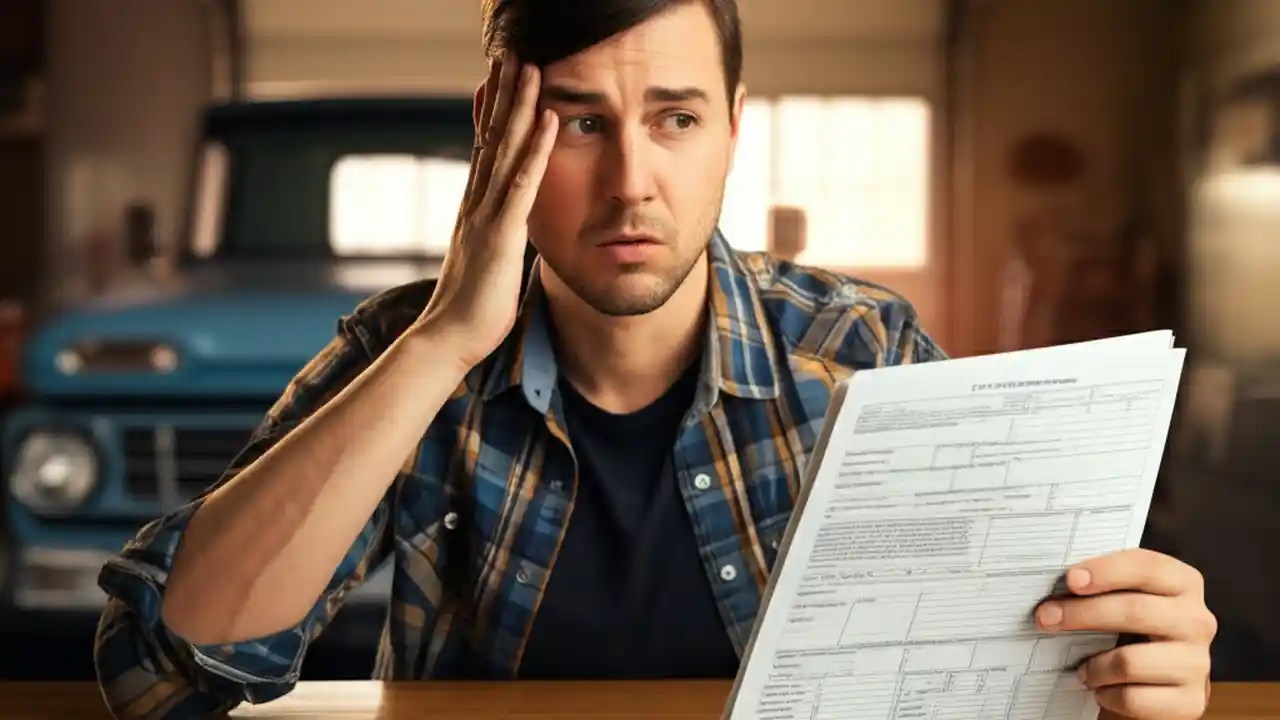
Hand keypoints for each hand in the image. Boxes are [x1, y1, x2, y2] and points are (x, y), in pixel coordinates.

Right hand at [415, 51, 557, 368]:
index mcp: (474, 211)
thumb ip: (496, 243)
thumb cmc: (470, 312)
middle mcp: (476, 204)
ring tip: (530, 67)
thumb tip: (507, 235)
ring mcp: (486, 216)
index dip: (493, 114)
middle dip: (503, 95)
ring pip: (504, 149)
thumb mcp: (487, 267)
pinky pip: (522, 183)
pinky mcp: (500, 234)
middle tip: (511, 54)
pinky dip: (535, 150)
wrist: (447, 339)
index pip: (485, 151)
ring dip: (519, 106)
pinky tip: (547, 119)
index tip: (499, 80)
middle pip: (491, 137)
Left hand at [1035, 549, 1216, 718]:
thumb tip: (1054, 582)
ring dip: (1094, 666)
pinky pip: (1134, 698)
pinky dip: (1108, 695)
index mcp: (1182, 584)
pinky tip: (1102, 689)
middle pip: (1135, 611)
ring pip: (1130, 661)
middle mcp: (1197, 620)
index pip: (1147, 567)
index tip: (1070, 579)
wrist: (1161, 681)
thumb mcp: (1122, 598)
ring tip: (1081, 668)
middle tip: (1046, 618)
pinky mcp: (1191, 701)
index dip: (1107, 571)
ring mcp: (1198, 663)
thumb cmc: (1133, 631)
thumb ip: (1100, 584)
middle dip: (1082, 614)